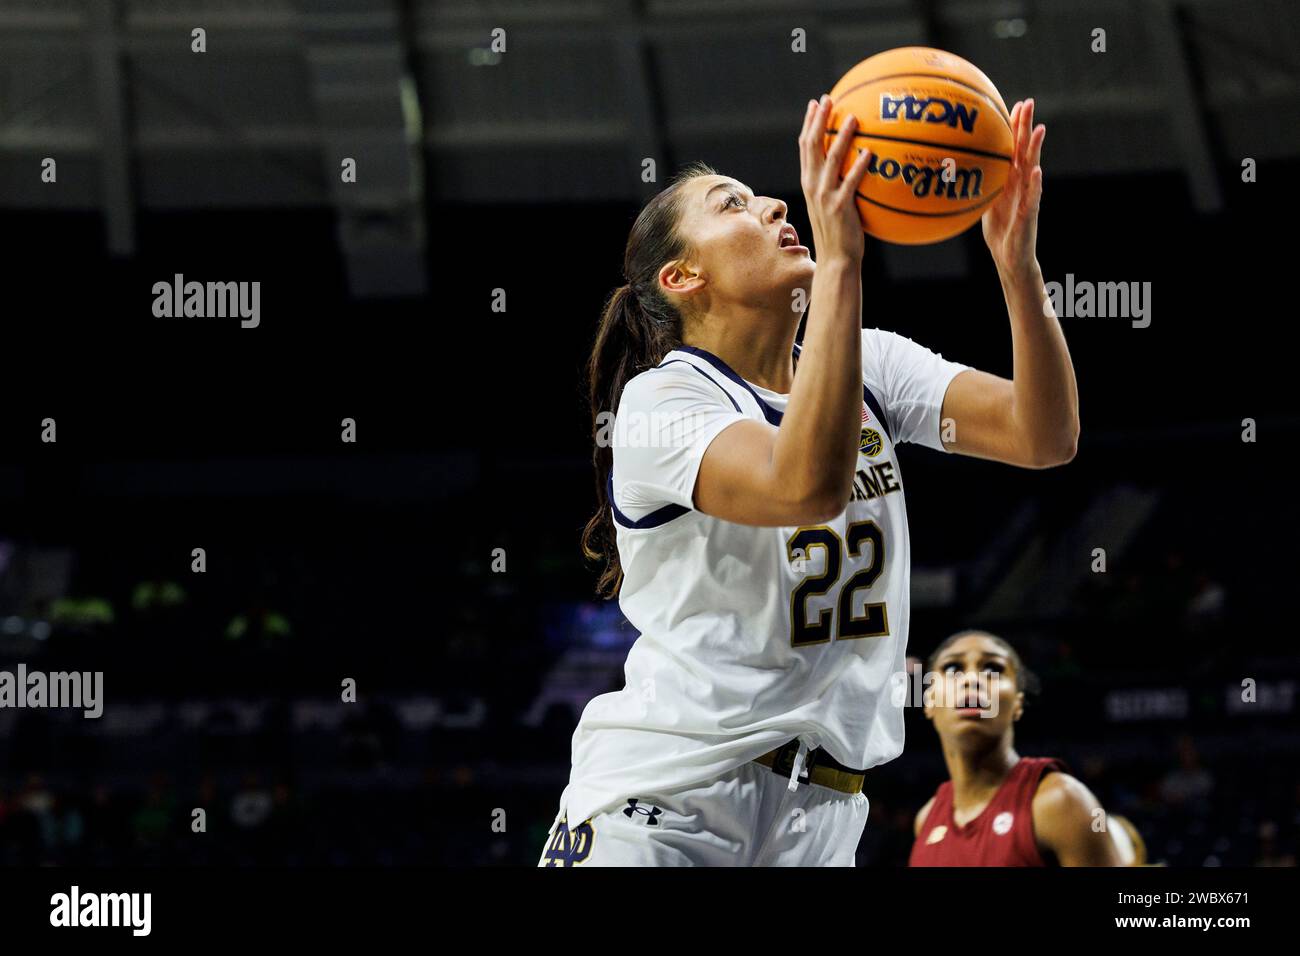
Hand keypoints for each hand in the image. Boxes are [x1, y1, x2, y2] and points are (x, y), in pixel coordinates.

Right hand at [799, 94, 871, 263]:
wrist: (836, 260)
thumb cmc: (839, 233)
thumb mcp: (833, 204)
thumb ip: (839, 183)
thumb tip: (859, 161)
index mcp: (809, 182)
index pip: (805, 146)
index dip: (809, 123)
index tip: (816, 103)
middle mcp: (812, 186)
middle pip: (812, 146)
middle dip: (819, 120)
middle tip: (829, 98)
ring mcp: (824, 197)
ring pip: (830, 159)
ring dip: (841, 137)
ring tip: (853, 117)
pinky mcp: (839, 207)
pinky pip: (850, 182)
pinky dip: (859, 167)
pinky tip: (870, 153)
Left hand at [982, 98, 1044, 276]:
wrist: (1009, 256)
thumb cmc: (999, 230)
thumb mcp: (986, 203)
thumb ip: (982, 184)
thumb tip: (960, 169)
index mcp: (1012, 179)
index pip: (1015, 147)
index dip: (1016, 127)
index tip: (1014, 104)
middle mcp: (1023, 183)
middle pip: (1026, 149)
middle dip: (1027, 126)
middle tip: (1029, 102)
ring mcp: (1028, 196)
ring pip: (1033, 167)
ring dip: (1036, 148)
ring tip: (1039, 128)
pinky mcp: (1030, 213)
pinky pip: (1033, 196)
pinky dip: (1035, 183)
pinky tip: (1037, 170)